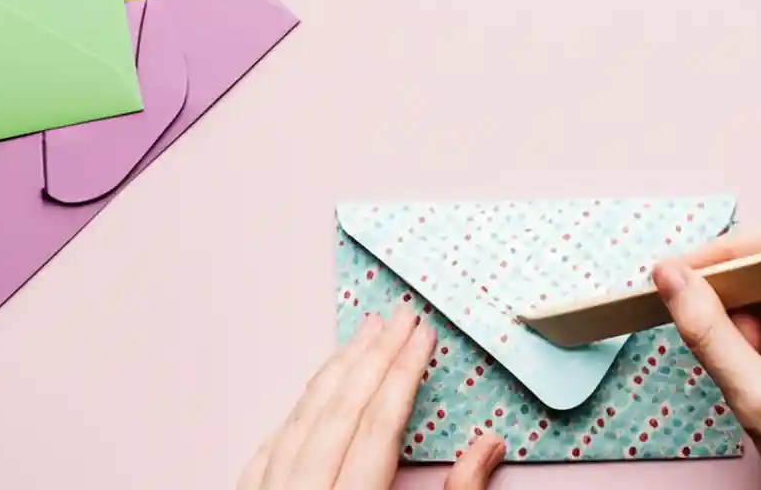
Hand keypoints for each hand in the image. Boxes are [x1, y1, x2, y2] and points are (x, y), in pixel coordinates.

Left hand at [238, 306, 505, 489]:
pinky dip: (300, 410)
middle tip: (400, 316)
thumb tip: (489, 445)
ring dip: (337, 370)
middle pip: (342, 410)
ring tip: (364, 334)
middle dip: (376, 356)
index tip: (424, 336)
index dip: (405, 374)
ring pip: (302, 419)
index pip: (381, 424)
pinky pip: (271, 445)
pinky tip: (317, 387)